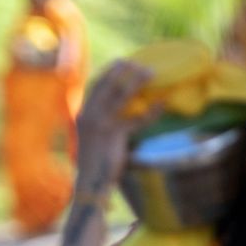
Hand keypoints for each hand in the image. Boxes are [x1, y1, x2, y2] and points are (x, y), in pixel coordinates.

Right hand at [74, 61, 158, 196]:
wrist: (90, 182)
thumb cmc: (94, 162)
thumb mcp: (92, 137)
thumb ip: (100, 121)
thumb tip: (115, 109)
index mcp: (83, 114)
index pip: (95, 85)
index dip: (109, 72)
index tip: (121, 62)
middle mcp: (89, 115)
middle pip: (107, 84)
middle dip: (123, 70)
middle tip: (138, 63)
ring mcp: (101, 123)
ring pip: (121, 95)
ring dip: (137, 81)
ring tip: (152, 73)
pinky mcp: (114, 134)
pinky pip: (136, 119)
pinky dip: (151, 111)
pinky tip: (162, 103)